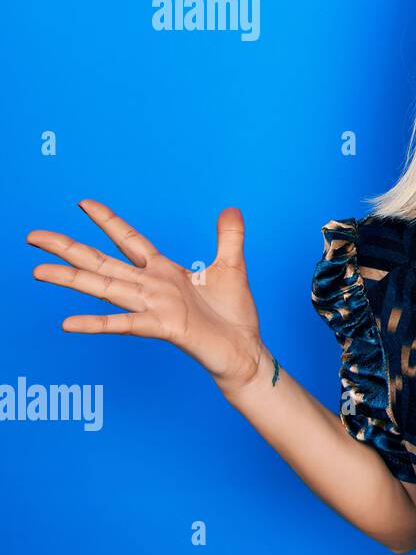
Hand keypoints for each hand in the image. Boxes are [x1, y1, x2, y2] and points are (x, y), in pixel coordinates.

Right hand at [27, 200, 264, 394]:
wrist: (244, 351)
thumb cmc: (233, 315)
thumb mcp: (232, 267)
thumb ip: (228, 237)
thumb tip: (231, 208)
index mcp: (165, 272)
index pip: (130, 240)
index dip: (108, 221)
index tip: (83, 203)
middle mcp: (152, 287)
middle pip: (102, 262)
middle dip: (68, 248)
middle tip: (33, 235)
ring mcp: (154, 307)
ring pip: (105, 288)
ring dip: (70, 279)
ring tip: (37, 271)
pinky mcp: (163, 328)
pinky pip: (125, 324)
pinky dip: (96, 323)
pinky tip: (67, 322)